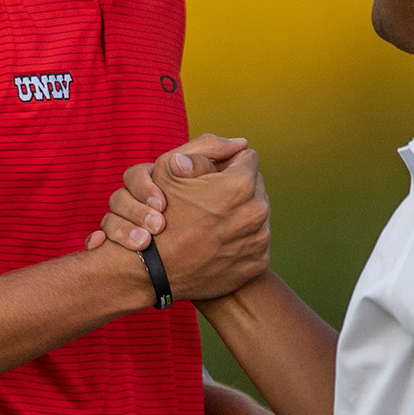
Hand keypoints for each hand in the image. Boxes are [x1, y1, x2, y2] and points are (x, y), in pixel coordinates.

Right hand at [83, 133, 244, 252]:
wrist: (154, 270)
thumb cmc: (157, 214)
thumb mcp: (169, 168)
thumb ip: (206, 148)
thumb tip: (238, 144)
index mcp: (240, 184)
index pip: (248, 157)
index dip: (226, 163)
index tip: (211, 176)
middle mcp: (257, 212)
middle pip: (255, 186)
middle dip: (236, 189)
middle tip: (209, 200)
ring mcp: (260, 241)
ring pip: (256, 214)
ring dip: (239, 214)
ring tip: (212, 222)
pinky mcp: (258, 263)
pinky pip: (255, 241)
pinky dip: (240, 240)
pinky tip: (216, 242)